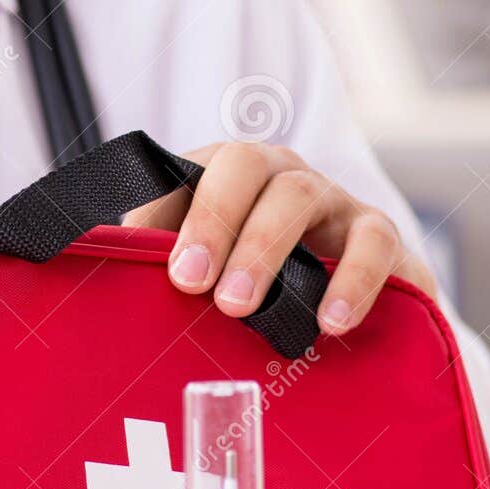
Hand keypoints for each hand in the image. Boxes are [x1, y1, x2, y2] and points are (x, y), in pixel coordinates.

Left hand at [123, 141, 438, 335]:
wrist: (346, 295)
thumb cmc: (248, 278)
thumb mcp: (204, 268)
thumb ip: (159, 264)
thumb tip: (111, 277)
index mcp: (222, 172)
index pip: (188, 169)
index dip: (169, 211)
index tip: (159, 265)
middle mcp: (275, 171)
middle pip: (243, 166)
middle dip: (214, 222)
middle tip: (195, 285)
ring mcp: (330, 196)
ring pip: (298, 195)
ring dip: (265, 248)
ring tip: (242, 307)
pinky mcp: (379, 231)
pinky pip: (374, 240)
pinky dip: (352, 279)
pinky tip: (330, 322)